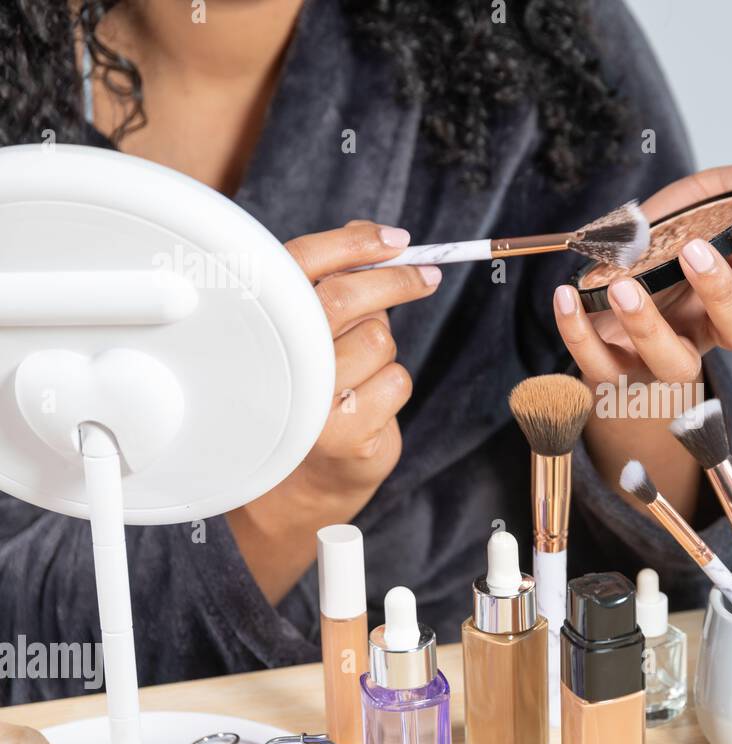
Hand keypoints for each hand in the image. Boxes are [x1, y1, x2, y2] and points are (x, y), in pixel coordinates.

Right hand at [227, 221, 440, 602]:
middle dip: (394, 282)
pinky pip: (395, 382)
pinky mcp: (340, 435)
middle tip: (427, 277)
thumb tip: (371, 232)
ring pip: (377, 341)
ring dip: (384, 350)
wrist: (302, 480)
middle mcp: (274, 359)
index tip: (397, 241)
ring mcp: (306, 400)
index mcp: (261, 322)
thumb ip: (336, 282)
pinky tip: (368, 404)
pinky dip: (393, 386)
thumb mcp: (317, 331)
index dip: (354, 244)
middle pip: (341, 298)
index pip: (300, 263)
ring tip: (361, 371)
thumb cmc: (313, 390)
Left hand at [554, 145, 731, 516]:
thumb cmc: (666, 241)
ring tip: (625, 286)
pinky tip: (567, 295)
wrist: (606, 271)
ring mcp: (667, 351)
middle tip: (695, 249)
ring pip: (678, 366)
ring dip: (651, 327)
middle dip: (724, 293)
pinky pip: (603, 367)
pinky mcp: (618, 366)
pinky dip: (580, 334)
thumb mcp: (709, 197)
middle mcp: (713, 325)